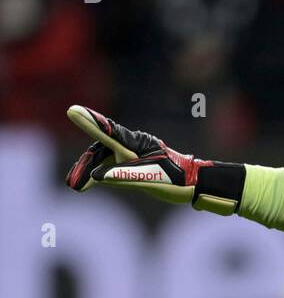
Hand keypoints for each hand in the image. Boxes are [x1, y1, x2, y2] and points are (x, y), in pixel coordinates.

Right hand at [64, 105, 240, 213]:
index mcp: (136, 143)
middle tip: (72, 183)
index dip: (90, 122)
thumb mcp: (150, 180)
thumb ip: (123, 176)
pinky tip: (91, 182)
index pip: (108, 132)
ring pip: (105, 158)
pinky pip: (112, 165)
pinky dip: (100, 173)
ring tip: (77, 186)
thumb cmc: (176, 181)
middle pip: (101, 150)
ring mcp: (133, 152)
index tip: (72, 111)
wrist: (196, 185)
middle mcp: (133, 144)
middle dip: (84, 165)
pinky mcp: (136, 162)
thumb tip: (97, 176)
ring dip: (90, 171)